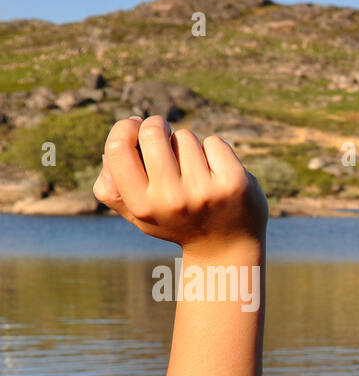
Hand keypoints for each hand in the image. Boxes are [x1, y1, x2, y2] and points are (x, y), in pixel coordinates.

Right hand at [94, 115, 267, 254]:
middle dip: (157, 127)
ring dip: (189, 146)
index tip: (135, 127)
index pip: (117, 149)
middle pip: (152, 133)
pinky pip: (214, 142)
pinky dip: (214, 150)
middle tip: (166, 138)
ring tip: (196, 172)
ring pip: (185, 137)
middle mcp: (172, 199)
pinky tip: (217, 174)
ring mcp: (205, 191)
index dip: (124, 128)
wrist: (228, 247)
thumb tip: (108, 154)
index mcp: (142, 205)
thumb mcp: (140, 214)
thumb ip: (112, 188)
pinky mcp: (234, 182)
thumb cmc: (177, 222)